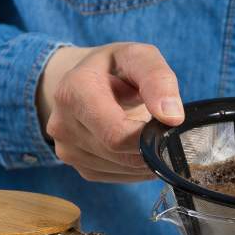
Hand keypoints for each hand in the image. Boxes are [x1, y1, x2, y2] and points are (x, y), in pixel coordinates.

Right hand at [36, 42, 183, 181]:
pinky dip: (135, 167)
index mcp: (73, 92)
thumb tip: (172, 118)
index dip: (148, 138)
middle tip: (162, 128)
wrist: (86, 81)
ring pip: (121, 168)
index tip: (166, 126)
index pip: (116, 135)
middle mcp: (62, 124)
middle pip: (119, 154)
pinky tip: (137, 145)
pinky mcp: (77, 166)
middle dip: (149, 146)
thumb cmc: (116, 67)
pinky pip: (117, 176)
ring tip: (147, 132)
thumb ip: (158, 79)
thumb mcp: (139, 57)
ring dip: (144, 159)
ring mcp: (66, 149)